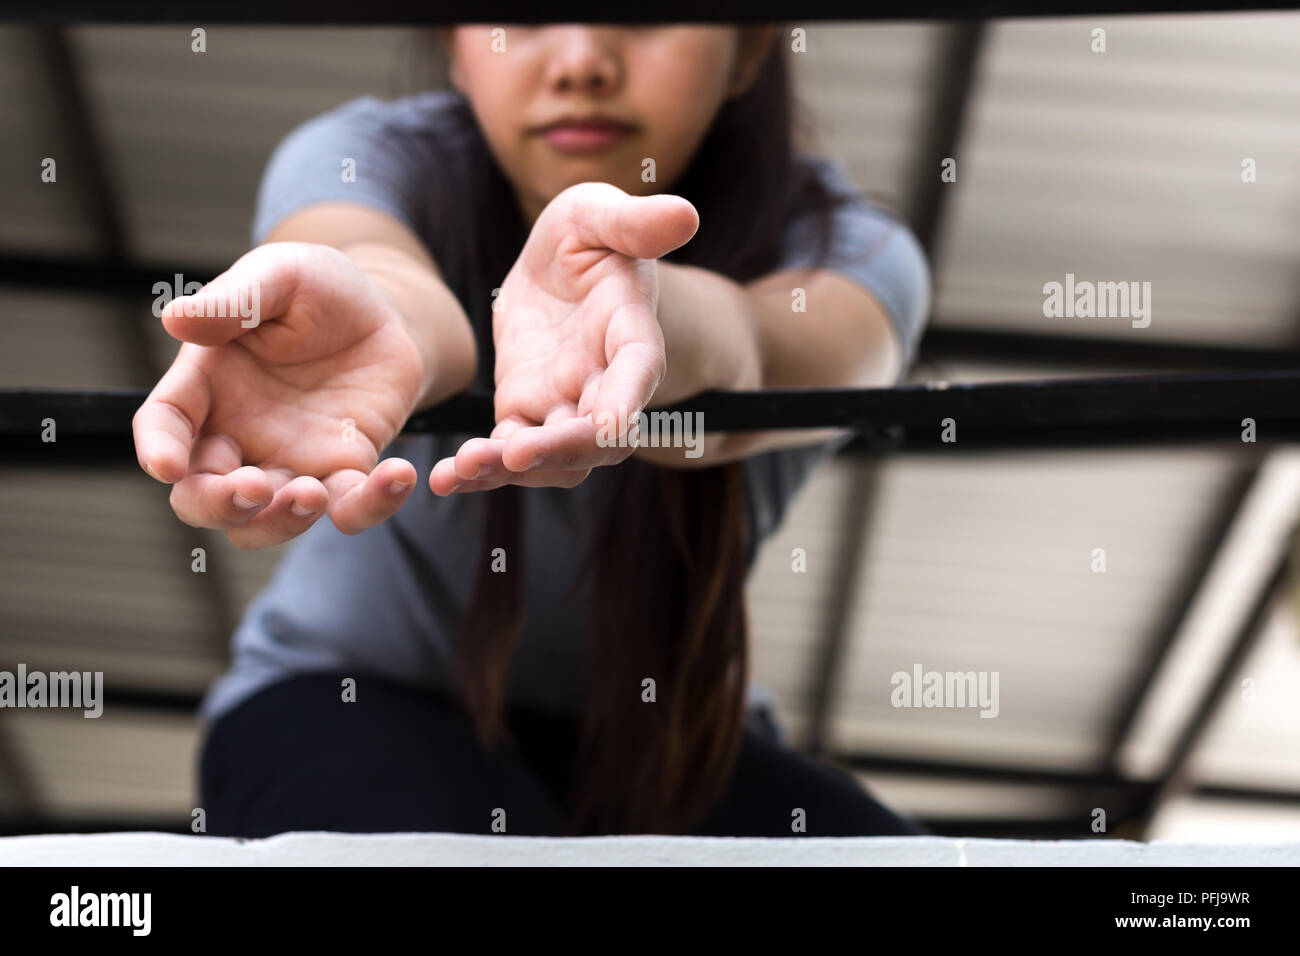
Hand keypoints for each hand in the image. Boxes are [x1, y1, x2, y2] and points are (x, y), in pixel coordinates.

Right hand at [133, 242, 425, 547]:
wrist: (383, 312)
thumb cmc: (317, 289)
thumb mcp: (278, 276)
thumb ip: (233, 301)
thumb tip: (176, 319)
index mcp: (206, 385)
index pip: (164, 425)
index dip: (157, 448)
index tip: (166, 466)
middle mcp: (238, 434)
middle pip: (203, 496)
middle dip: (217, 505)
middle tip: (251, 489)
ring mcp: (289, 460)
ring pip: (265, 522)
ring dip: (281, 522)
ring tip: (314, 494)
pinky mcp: (344, 470)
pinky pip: (350, 508)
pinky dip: (372, 506)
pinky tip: (398, 473)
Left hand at [429, 181, 697, 494]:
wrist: (557, 264)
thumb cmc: (588, 235)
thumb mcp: (599, 214)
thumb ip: (636, 222)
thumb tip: (686, 214)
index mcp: (631, 334)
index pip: (637, 372)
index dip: (625, 399)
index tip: (609, 425)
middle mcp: (606, 383)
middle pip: (597, 435)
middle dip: (561, 449)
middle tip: (517, 454)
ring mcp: (566, 405)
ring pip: (552, 457)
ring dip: (513, 470)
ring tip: (465, 469)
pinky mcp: (525, 412)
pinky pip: (507, 451)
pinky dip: (481, 469)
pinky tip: (445, 479)